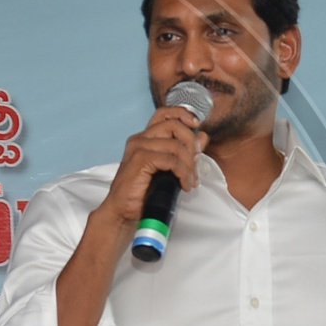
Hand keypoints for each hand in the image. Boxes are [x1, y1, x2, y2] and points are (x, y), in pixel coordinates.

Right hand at [91, 105, 209, 231]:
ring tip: (190, 181)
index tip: (196, 124)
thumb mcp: (168, 169)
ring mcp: (138, 148)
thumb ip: (184, 151)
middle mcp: (140, 139)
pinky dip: (182, 173)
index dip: (183, 114)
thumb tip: (202, 136)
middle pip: (174, 125)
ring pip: (176, 145)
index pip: (165, 113)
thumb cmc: (142, 193)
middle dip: (192, 145)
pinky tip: (184, 185)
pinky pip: (171, 159)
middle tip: (196, 166)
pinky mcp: (140, 160)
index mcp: (144, 138)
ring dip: (189, 165)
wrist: (122, 212)